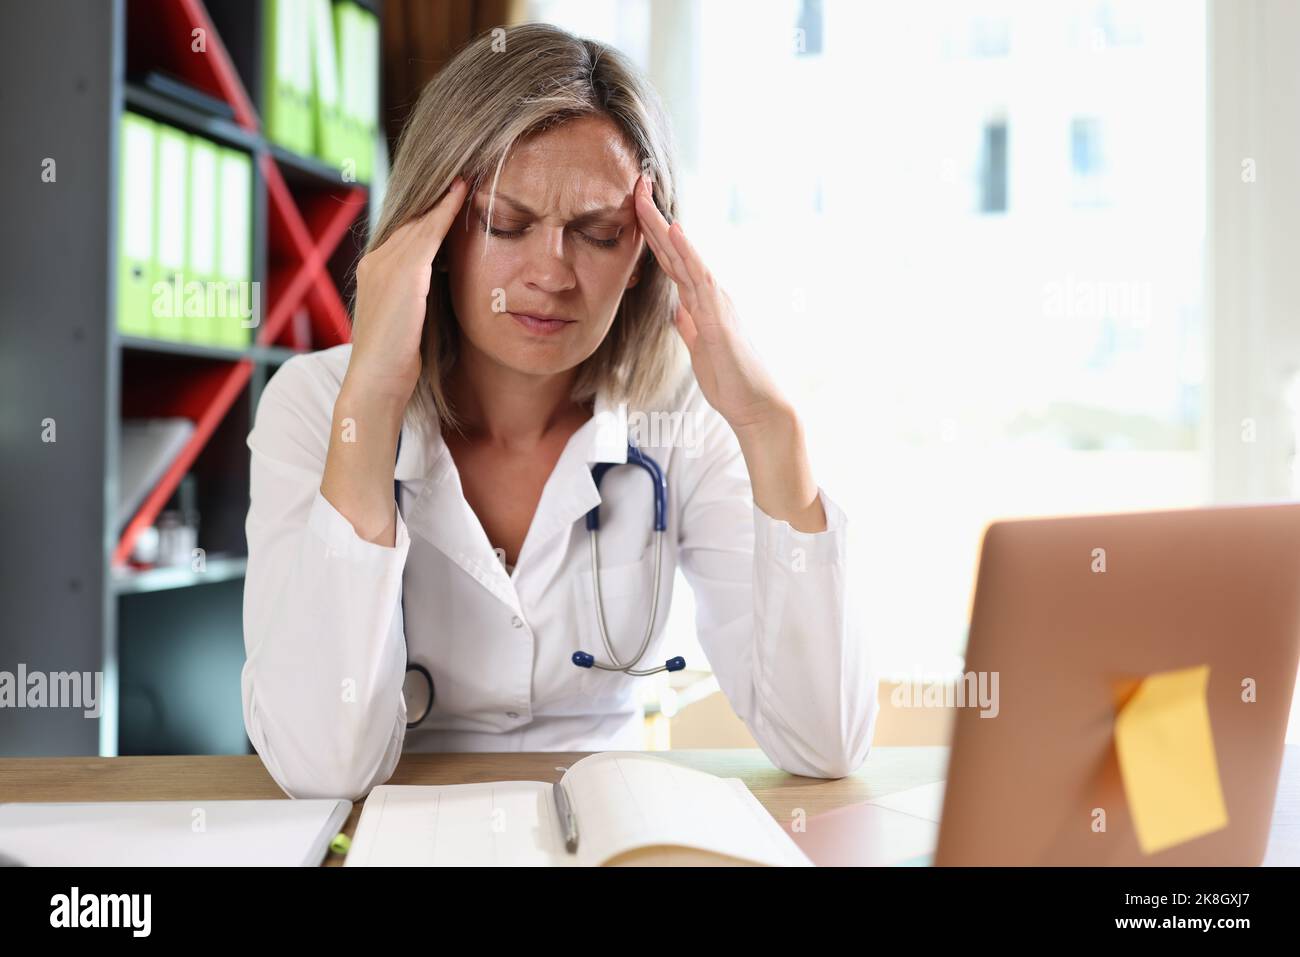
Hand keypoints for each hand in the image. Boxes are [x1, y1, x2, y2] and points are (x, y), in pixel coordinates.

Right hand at [347, 176, 467, 405]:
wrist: (375, 385)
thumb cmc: (396, 366)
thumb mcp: (409, 324)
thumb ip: (420, 301)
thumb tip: (440, 292)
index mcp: (374, 273)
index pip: (406, 234)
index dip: (430, 214)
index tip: (452, 194)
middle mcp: (375, 261)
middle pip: (412, 219)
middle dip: (437, 197)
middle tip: (464, 170)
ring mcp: (386, 264)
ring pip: (421, 219)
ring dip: (445, 195)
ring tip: (468, 172)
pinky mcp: (403, 273)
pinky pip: (430, 231)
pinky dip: (447, 209)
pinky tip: (464, 191)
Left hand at [632, 174, 788, 434]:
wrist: (757, 406)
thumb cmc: (732, 382)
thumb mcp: (701, 351)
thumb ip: (691, 328)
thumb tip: (678, 313)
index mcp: (701, 303)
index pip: (671, 263)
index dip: (651, 236)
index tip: (634, 208)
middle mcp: (709, 295)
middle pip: (674, 250)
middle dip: (652, 218)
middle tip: (636, 183)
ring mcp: (715, 302)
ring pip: (684, 255)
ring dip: (662, 225)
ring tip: (644, 196)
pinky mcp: (718, 315)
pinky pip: (699, 277)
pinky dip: (685, 251)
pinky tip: (672, 230)